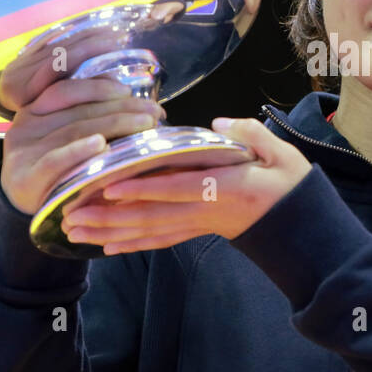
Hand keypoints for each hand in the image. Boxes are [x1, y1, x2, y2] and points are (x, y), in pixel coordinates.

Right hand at [0, 78, 165, 215]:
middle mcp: (27, 124)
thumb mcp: (65, 135)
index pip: (68, 90)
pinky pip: (53, 160)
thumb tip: (129, 95)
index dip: (101, 87)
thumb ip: (87, 114)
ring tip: (145, 124)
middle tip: (154, 112)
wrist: (22, 202)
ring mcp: (23, 150)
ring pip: (74, 131)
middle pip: (79, 111)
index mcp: (36, 108)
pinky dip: (78, 151)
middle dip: (121, 108)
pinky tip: (101, 145)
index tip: (131, 91)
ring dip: (114, 124)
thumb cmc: (55, 166)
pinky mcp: (25, 177)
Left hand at [61, 117, 313, 253]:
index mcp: (227, 187)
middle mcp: (206, 211)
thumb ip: (250, 135)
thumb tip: (217, 124)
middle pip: (151, 215)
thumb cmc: (289, 184)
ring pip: (148, 231)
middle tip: (71, 214)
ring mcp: (199, 225)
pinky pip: (160, 241)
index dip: (143, 188)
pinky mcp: (197, 232)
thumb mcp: (281, 153)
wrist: (301, 226)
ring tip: (74, 231)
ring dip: (109, 232)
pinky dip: (131, 244)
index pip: (178, 187)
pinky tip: (105, 247)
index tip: (109, 185)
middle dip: (108, 216)